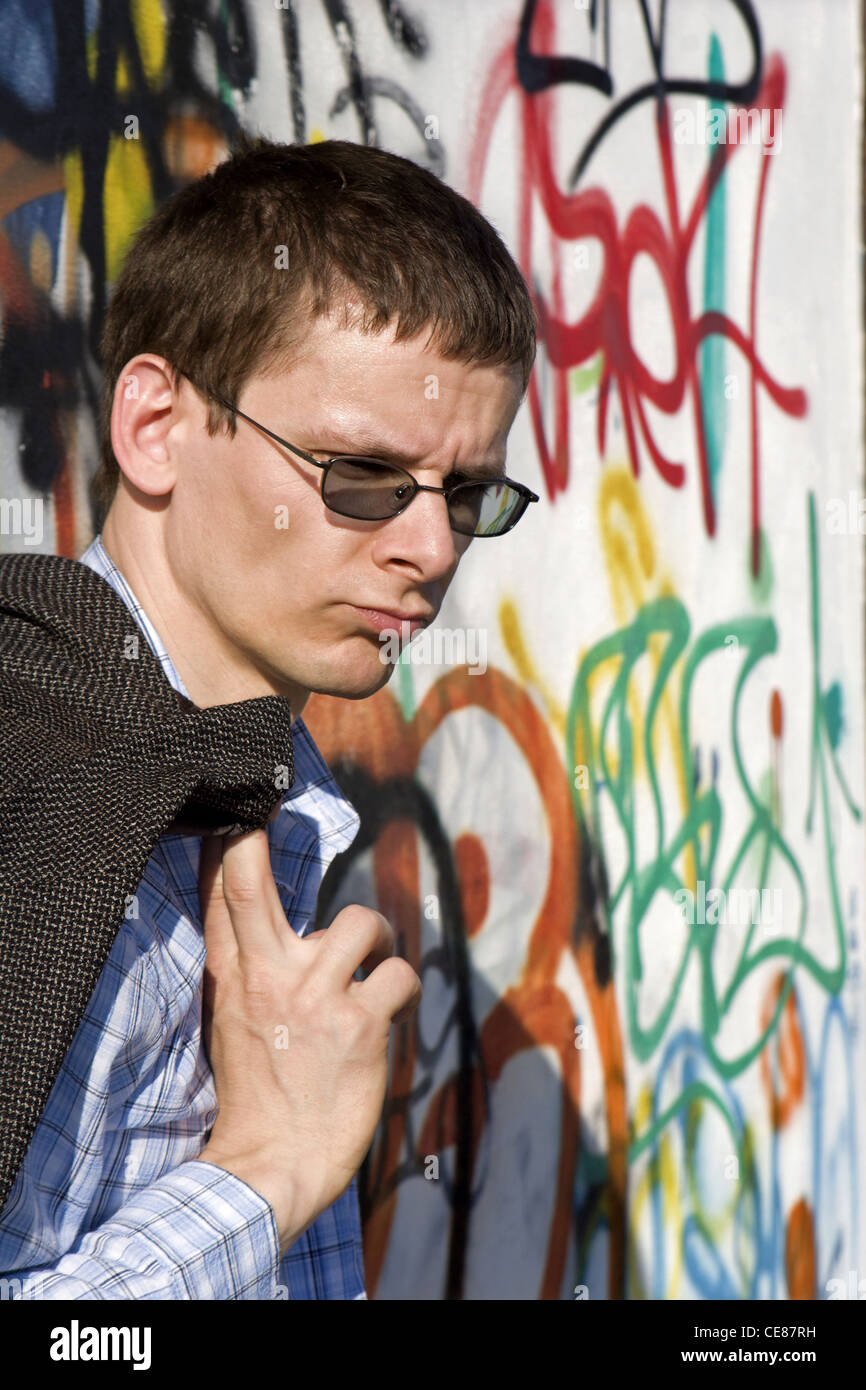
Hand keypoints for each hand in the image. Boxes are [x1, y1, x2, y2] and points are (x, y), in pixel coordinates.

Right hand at [196, 827, 420, 1254]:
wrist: (273, 1164)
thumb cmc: (258, 1093)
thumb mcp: (234, 1021)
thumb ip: (247, 967)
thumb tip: (259, 920)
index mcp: (233, 978)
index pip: (221, 897)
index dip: (230, 844)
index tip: (240, 810)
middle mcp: (268, 976)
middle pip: (250, 883)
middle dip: (254, 843)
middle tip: (270, 813)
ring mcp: (313, 997)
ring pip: (361, 923)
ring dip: (378, 942)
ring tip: (376, 967)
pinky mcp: (359, 1024)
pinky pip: (398, 975)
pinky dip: (401, 990)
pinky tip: (390, 1012)